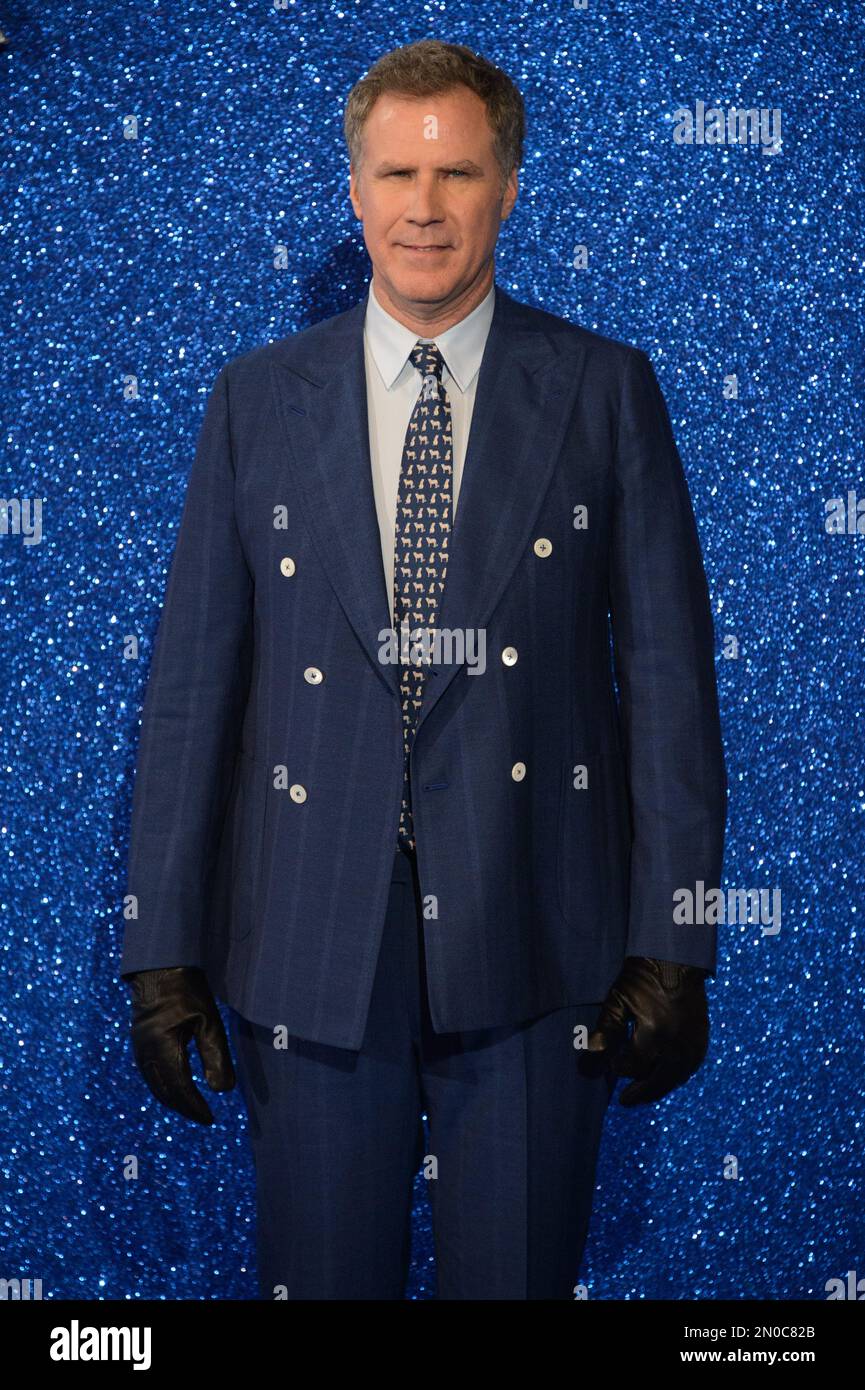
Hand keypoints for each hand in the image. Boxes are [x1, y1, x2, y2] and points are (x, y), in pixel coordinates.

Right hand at [127, 966, 235, 1124]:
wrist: (161, 965)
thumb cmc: (189, 990)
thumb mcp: (209, 1021)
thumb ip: (215, 1056)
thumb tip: (223, 1091)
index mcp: (161, 1047)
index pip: (179, 1088)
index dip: (195, 1107)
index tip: (211, 1119)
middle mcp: (145, 1051)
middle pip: (164, 1091)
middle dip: (184, 1108)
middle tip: (204, 1118)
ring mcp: (138, 1047)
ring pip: (154, 1085)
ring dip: (173, 1100)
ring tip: (193, 1108)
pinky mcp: (139, 1042)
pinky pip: (149, 1074)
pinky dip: (164, 1086)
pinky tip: (177, 1088)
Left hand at [582, 956, 708, 1104]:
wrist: (676, 959)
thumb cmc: (642, 977)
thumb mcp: (619, 999)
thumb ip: (606, 1029)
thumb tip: (590, 1053)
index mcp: (654, 1033)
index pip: (634, 1066)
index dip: (620, 1069)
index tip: (610, 1066)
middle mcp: (677, 1043)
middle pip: (658, 1080)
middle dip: (640, 1092)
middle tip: (625, 1101)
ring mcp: (693, 1042)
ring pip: (676, 1077)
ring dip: (659, 1086)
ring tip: (642, 1092)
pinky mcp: (702, 1038)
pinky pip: (690, 1067)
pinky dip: (676, 1075)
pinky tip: (665, 1077)